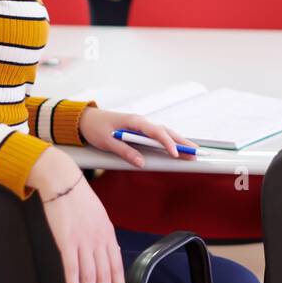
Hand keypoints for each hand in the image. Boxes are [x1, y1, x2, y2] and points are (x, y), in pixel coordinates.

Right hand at [27, 146, 123, 282]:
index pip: (116, 264)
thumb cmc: (79, 197)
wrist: (63, 181)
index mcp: (107, 233)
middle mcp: (98, 239)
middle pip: (105, 274)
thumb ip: (103, 236)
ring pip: (89, 275)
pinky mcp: (66, 241)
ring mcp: (83, 241)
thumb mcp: (99, 216)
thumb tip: (106, 253)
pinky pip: (71, 269)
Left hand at [78, 107, 195, 166]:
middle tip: (196, 152)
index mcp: (134, 121)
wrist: (85, 119)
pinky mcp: (139, 130)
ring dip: (178, 141)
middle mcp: (140, 121)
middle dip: (181, 141)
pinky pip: (158, 135)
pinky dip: (169, 141)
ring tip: (192, 151)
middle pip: (166, 131)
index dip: (167, 143)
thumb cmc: (96, 128)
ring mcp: (141, 125)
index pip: (156, 132)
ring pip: (164, 132)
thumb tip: (142, 163)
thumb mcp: (107, 142)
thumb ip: (125, 151)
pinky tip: (177, 147)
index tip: (176, 154)